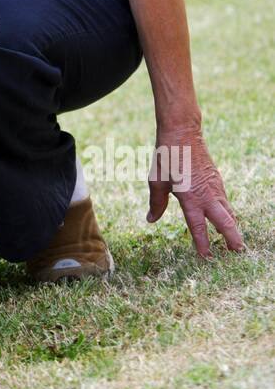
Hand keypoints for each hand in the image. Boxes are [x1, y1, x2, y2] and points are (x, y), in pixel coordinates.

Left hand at [146, 123, 243, 257]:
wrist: (182, 132)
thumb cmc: (167, 156)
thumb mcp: (156, 181)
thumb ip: (157, 203)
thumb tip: (151, 219)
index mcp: (190, 197)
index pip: (199, 227)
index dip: (203, 243)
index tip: (206, 257)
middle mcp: (207, 194)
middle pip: (225, 222)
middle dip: (232, 238)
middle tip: (237, 252)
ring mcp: (215, 186)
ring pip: (228, 211)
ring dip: (232, 226)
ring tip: (234, 240)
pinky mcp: (216, 179)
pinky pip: (224, 200)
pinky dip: (227, 211)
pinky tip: (225, 216)